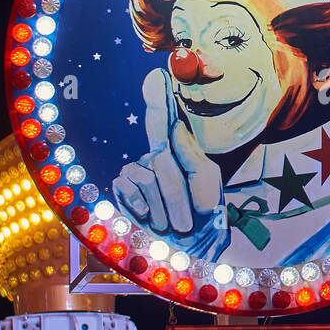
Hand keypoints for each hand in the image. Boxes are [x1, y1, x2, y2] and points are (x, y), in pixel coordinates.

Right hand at [113, 68, 222, 237]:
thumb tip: (173, 124)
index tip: (157, 74)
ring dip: (165, 207)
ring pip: (147, 175)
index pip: (166, 119)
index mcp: (179, 152)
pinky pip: (130, 188)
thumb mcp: (207, 182)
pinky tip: (152, 221)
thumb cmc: (205, 218)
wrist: (192, 254)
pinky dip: (145, 209)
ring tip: (173, 224)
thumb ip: (189, 152)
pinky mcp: (122, 189)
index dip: (159, 97)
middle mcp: (155, 157)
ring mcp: (137, 172)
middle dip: (177, 195)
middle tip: (188, 222)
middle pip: (162, 159)